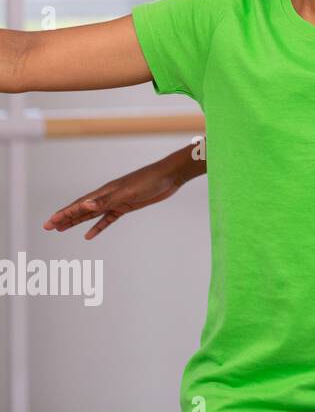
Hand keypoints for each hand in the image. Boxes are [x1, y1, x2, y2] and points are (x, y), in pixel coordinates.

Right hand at [44, 156, 187, 238]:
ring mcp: (116, 202)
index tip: (48, 223)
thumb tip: (84, 205)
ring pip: (91, 215)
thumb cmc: (148, 180)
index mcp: (104, 192)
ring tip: (62, 229)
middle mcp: (106, 196)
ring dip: (76, 222)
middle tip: (48, 227)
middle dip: (64, 218)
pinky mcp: (126, 206)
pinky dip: (98, 227)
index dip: (63, 214)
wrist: (169, 176)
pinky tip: (89, 235)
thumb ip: (106, 200)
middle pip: (81, 210)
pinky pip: (107, 219)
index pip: (78, 205)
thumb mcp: (127, 192)